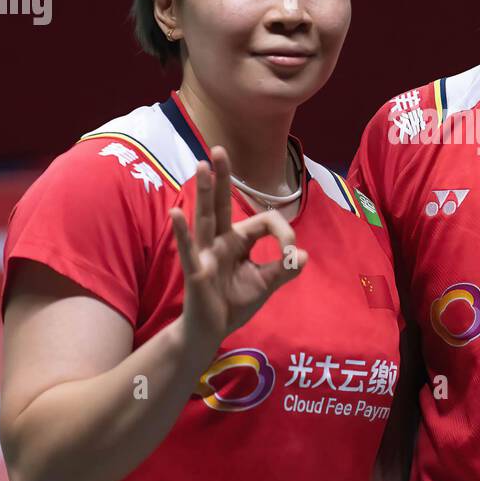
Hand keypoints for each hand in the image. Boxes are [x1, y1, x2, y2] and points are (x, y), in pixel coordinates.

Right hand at [168, 146, 307, 344]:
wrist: (211, 331)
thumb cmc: (234, 304)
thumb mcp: (266, 284)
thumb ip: (284, 268)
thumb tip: (303, 254)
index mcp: (237, 241)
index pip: (263, 220)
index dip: (284, 232)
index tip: (292, 253)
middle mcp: (219, 241)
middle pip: (221, 203)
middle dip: (222, 176)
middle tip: (218, 149)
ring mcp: (205, 254)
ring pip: (205, 218)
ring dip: (203, 192)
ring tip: (200, 166)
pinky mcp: (196, 271)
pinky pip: (189, 249)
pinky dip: (182, 231)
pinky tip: (176, 212)